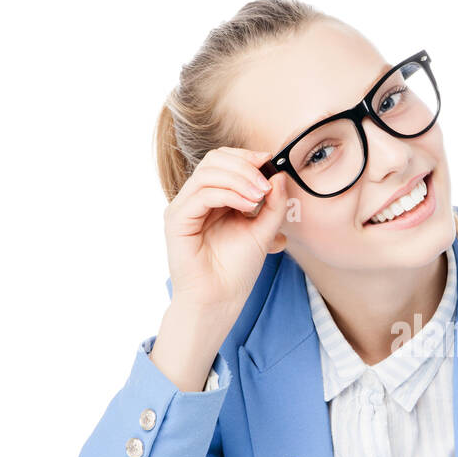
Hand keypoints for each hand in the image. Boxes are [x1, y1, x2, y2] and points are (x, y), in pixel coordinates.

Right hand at [162, 146, 289, 314]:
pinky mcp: (177, 220)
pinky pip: (203, 194)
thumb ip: (274, 204)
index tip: (270, 161)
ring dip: (240, 179)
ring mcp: (184, 208)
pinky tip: (248, 207)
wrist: (220, 299)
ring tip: (260, 197)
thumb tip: (280, 176)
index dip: (246, 157)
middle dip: (244, 166)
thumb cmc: (237, 269)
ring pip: (208, 173)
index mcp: (213, 197)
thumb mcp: (263, 230)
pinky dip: (229, 194)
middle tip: (267, 184)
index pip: (223, 161)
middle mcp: (195, 199)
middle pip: (214, 160)